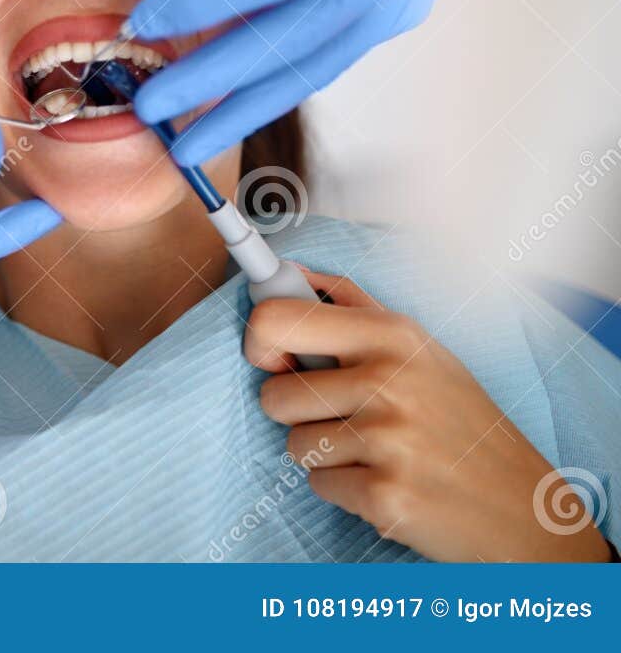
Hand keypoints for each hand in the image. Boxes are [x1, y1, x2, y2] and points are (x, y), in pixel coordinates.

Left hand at [128, 0, 471, 165]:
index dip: (195, 6)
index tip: (140, 26)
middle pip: (285, 41)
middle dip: (211, 85)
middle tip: (152, 113)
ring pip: (311, 67)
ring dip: (245, 108)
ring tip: (192, 142)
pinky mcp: (403, 10)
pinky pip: (329, 56)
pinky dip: (278, 81)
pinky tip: (234, 107)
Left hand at [248, 269, 610, 562]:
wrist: (522, 508)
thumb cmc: (458, 421)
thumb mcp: (419, 348)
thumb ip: (351, 307)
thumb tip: (290, 272)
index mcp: (391, 334)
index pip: (276, 317)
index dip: (258, 341)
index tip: (269, 357)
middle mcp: (388, 379)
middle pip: (273, 393)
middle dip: (292, 411)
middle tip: (338, 417)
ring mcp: (388, 438)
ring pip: (295, 444)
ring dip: (325, 455)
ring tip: (378, 452)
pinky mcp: (386, 494)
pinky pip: (319, 486)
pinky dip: (346, 491)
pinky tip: (390, 483)